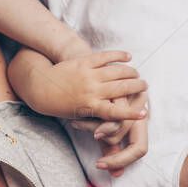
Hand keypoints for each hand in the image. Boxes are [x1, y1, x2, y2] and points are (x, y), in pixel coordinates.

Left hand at [27, 49, 148, 120]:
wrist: (42, 87)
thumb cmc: (63, 106)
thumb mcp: (80, 116)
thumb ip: (99, 119)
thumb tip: (116, 131)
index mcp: (90, 106)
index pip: (115, 111)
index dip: (130, 113)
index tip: (144, 113)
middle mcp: (91, 90)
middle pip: (121, 88)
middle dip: (136, 86)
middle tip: (145, 86)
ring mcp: (88, 74)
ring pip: (116, 71)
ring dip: (130, 72)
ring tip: (137, 73)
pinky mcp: (84, 61)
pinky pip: (105, 57)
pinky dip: (118, 55)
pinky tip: (128, 56)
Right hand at [71, 91, 148, 175]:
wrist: (83, 76)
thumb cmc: (95, 104)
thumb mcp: (103, 128)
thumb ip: (111, 148)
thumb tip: (117, 175)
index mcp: (140, 120)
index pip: (140, 149)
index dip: (122, 161)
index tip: (101, 165)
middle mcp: (140, 109)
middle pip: (130, 139)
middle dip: (109, 146)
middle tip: (92, 142)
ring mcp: (131, 97)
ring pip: (120, 127)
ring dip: (98, 131)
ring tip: (80, 126)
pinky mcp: (117, 90)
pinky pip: (109, 113)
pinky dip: (93, 121)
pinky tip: (79, 120)